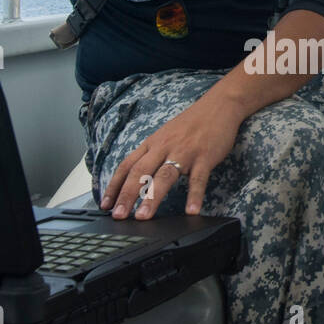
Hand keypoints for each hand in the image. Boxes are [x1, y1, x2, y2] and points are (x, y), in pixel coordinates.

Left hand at [100, 96, 242, 219]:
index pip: (127, 165)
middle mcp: (164, 147)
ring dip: (152, 198)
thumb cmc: (191, 124)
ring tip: (143, 217)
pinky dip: (194, 196)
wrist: (218, 106)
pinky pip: (198, 179)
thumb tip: (138, 178)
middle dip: (127, 195)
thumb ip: (152, 155)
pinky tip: (191, 211)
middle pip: (140, 172)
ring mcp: (184, 152)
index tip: (105, 205)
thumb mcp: (165, 136)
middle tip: (118, 215)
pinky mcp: (204, 157)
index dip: (114, 185)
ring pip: (164, 176)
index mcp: (152, 143)